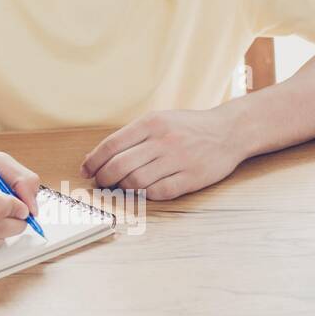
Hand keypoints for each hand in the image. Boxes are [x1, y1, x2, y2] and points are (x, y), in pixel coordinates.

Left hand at [80, 108, 247, 199]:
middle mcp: (163, 140)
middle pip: (120, 165)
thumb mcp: (158, 120)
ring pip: (137, 181)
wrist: (228, 131)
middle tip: (101, 183)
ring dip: (123, 187)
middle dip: (104, 178)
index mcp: (151, 123)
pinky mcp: (192, 178)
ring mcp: (178, 159)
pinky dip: (145, 195)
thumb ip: (131, 136)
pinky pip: (159, 192)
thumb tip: (96, 157)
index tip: (86, 170)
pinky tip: (143, 191)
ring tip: (122, 186)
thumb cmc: (187, 127)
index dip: (94, 161)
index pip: (112, 145)